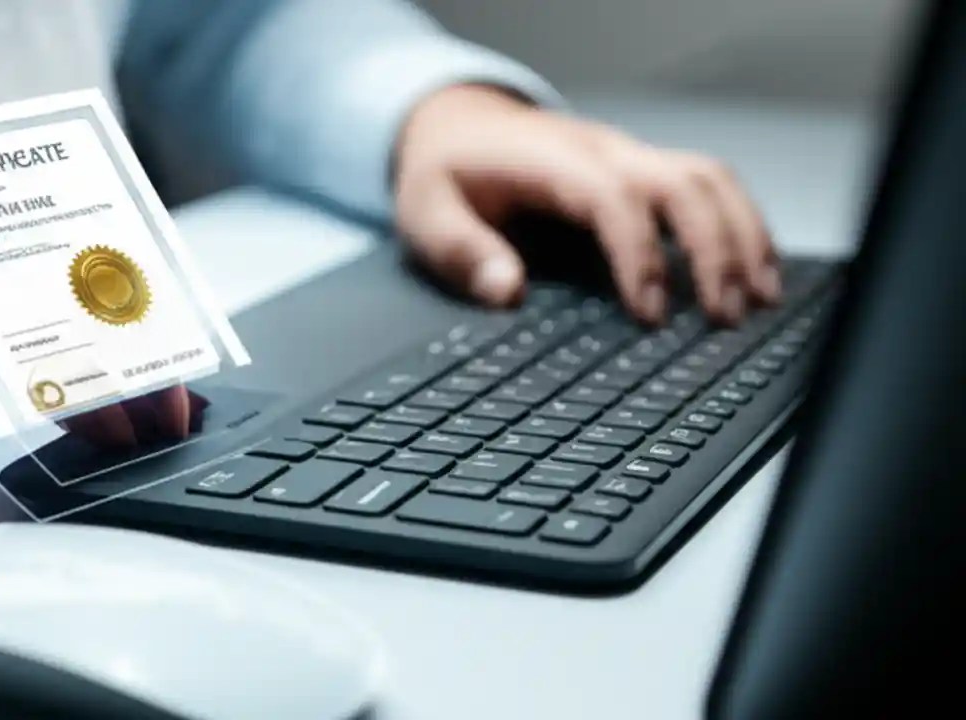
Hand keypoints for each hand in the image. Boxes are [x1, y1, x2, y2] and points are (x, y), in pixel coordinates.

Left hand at [0, 189, 197, 439]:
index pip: (39, 243)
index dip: (102, 293)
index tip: (144, 342)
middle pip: (62, 287)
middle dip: (123, 346)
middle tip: (163, 405)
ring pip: (53, 324)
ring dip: (103, 374)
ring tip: (141, 424)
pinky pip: (25, 352)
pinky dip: (63, 385)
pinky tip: (89, 413)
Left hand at [394, 85, 779, 323]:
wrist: (457, 128)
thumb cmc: (446, 175)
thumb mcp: (427, 213)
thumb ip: (462, 251)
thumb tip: (506, 291)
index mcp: (552, 162)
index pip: (614, 199)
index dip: (639, 256)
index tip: (650, 316)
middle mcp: (604, 152)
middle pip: (684, 183)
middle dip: (714, 249)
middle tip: (724, 317)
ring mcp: (630, 158)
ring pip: (710, 180)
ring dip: (743, 236)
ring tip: (758, 300)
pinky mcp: (643, 173)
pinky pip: (708, 189)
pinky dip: (740, 227)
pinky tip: (755, 274)